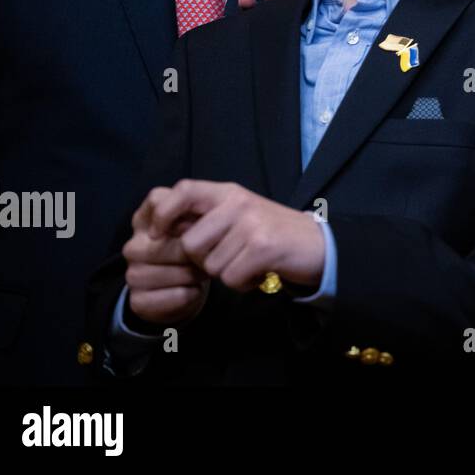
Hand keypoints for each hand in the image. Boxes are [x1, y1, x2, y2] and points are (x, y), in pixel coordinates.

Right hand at [123, 213, 208, 325]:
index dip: (181, 211)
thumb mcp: (197, 225)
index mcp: (144, 220)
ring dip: (194, 275)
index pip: (157, 201)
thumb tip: (206, 218)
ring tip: (202, 273)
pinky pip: (174, 295)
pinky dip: (190, 294)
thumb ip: (198, 212)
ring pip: (170, 272)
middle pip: (167, 243)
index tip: (198, 223)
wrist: (187, 288)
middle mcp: (133, 246)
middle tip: (209, 256)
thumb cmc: (193, 249)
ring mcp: (132, 275)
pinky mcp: (137, 301)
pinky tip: (193, 289)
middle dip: (194, 252)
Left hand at [139, 180, 324, 291]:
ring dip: (226, 273)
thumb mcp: (239, 214)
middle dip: (203, 261)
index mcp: (229, 192)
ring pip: (210, 266)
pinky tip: (258, 273)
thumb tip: (162, 229)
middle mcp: (239, 203)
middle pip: (190, 244)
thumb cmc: (273, 233)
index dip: (162, 213)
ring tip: (248, 263)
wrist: (319, 245)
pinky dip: (243, 283)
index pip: (182, 191)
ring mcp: (252, 224)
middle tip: (228, 257)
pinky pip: (231, 278)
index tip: (155, 234)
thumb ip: (207, 216)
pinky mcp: (263, 247)